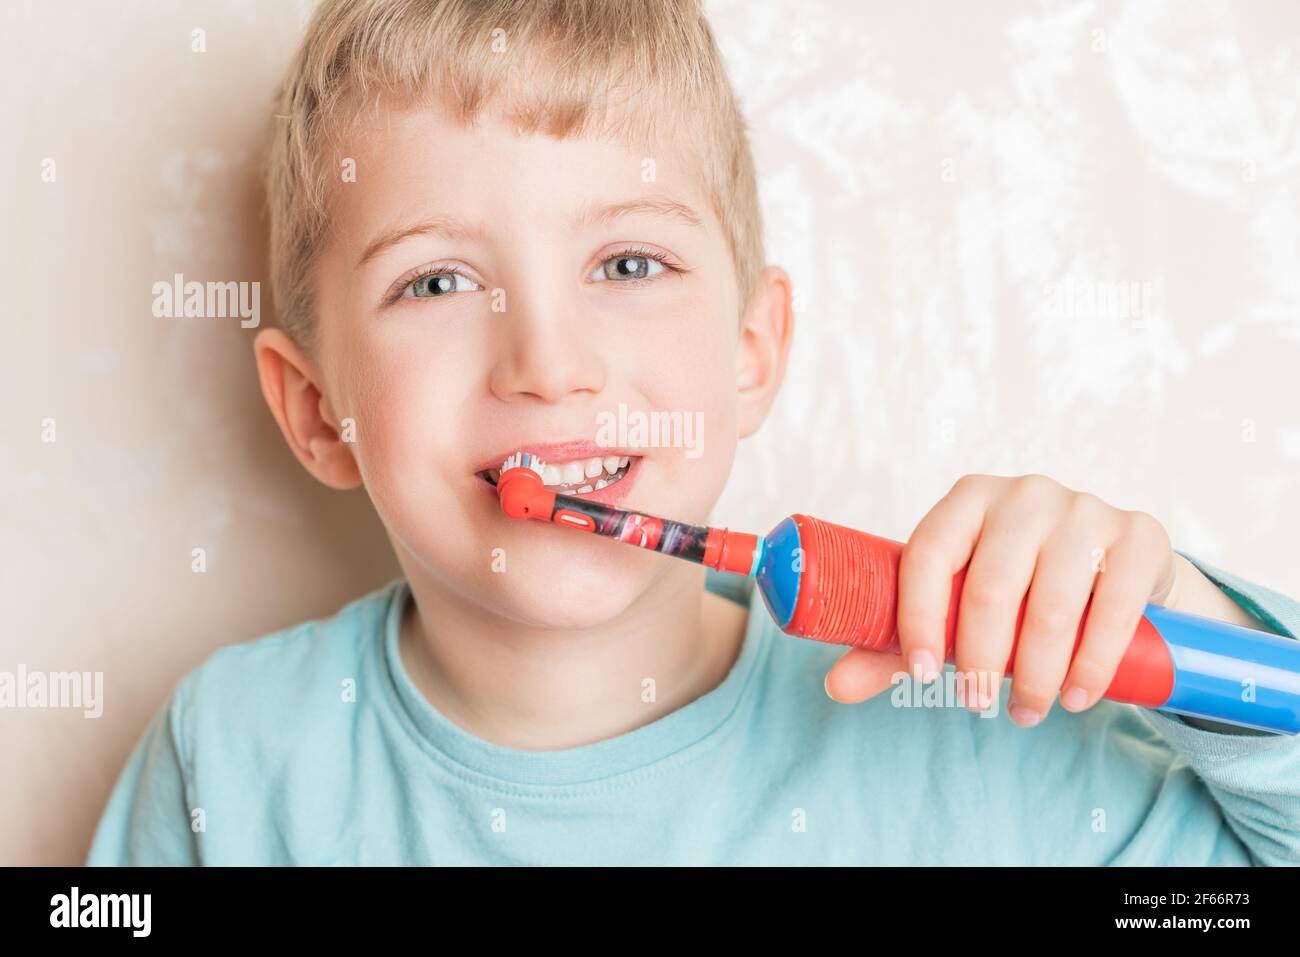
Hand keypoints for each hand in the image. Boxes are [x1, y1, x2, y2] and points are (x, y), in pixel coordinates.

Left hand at [823, 474, 1178, 726]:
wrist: (1110, 567)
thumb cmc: (1015, 588)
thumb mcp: (956, 607)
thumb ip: (896, 644)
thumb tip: (835, 686)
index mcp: (966, 500)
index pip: (928, 554)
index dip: (917, 618)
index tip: (919, 674)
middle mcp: (1023, 493)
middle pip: (990, 587)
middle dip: (979, 660)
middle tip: (977, 706)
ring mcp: (1084, 508)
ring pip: (1051, 603)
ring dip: (1037, 672)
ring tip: (1028, 711)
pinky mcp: (1138, 534)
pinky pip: (1113, 605)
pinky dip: (1092, 662)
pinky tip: (1077, 695)